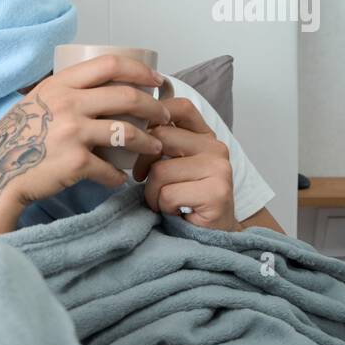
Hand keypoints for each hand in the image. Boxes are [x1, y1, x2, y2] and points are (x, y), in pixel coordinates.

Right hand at [0, 54, 170, 233]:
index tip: (156, 81)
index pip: (110, 65)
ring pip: (127, 132)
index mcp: (59, 85)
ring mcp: (72, 132)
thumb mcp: (34, 103)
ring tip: (154, 147)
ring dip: (148, 142)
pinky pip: (110, 169)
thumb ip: (62, 93)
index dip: (140, 71)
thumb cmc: (15, 140)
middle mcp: (67, 104)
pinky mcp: (75, 162)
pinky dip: (118, 176)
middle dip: (154, 107)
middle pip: (126, 97)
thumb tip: (96, 88)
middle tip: (163, 117)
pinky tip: (119, 179)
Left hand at [131, 96, 238, 230]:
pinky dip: (161, 206)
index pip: (180, 107)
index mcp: (205, 136)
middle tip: (145, 180)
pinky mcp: (217, 192)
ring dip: (152, 192)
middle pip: (161, 137)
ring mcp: (219, 169)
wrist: (207, 237)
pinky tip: (173, 212)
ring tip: (164, 201)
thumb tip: (125, 123)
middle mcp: (216, 147)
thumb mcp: (170, 165)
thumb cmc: (182, 200)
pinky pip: (168, 193)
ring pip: (160, 169)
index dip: (153, 116)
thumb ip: (159, 142)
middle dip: (143, 162)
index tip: (138, 138)